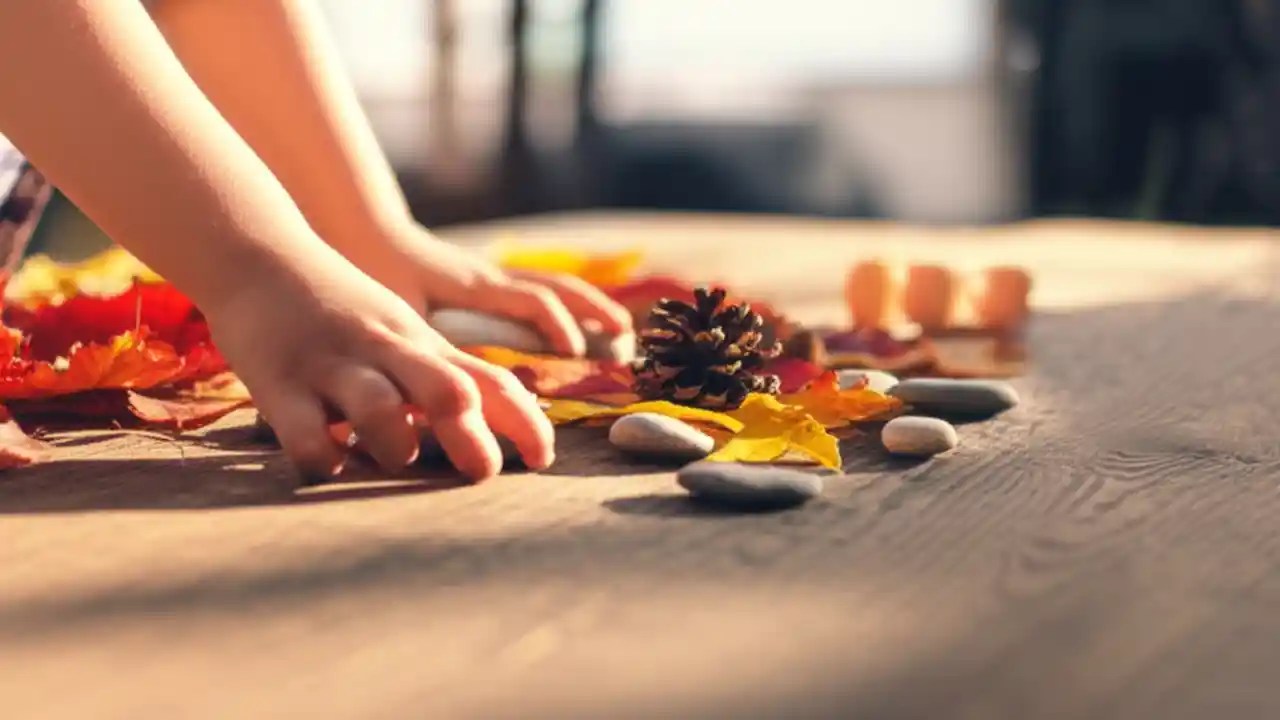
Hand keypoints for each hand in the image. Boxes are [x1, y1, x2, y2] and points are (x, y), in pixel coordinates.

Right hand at [203, 255, 554, 481]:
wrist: (256, 253)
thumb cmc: (339, 306)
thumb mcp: (401, 330)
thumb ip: (443, 372)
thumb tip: (494, 421)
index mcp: (420, 344)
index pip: (490, 382)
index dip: (526, 422)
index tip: (544, 460)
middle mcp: (385, 352)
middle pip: (449, 393)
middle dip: (474, 442)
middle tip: (483, 473)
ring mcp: (332, 366)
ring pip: (380, 410)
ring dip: (397, 447)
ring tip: (396, 458)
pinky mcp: (278, 383)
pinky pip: (307, 436)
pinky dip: (324, 460)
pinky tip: (330, 464)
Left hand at [350, 222, 632, 356]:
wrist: (360, 225)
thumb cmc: (374, 269)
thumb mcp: (396, 313)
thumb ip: (426, 348)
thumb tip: (454, 391)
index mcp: (476, 284)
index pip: (533, 300)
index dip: (558, 326)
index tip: (578, 352)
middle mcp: (492, 275)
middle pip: (559, 287)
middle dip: (596, 311)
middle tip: (627, 339)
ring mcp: (491, 273)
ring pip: (553, 284)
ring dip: (589, 306)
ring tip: (617, 329)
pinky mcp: (483, 278)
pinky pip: (536, 288)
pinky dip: (563, 305)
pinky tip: (568, 326)